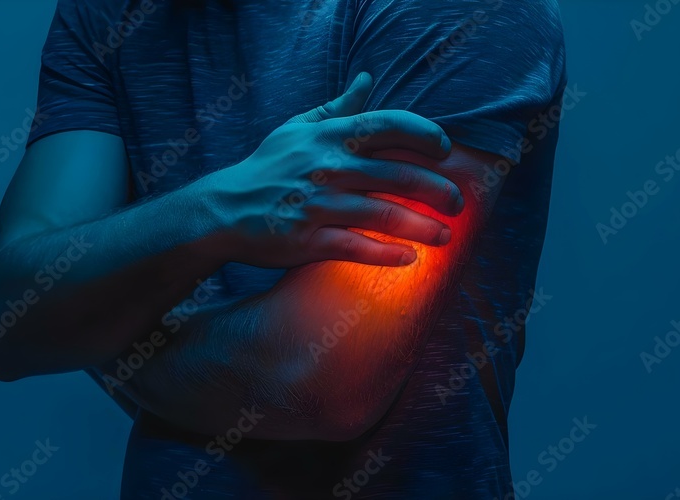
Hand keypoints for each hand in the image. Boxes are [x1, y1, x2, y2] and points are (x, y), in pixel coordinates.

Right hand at [200, 73, 464, 268]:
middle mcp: (328, 167)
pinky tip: (408, 259)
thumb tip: (367, 79)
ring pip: (384, 215)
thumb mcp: (297, 129)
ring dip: (422, 227)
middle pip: (398, 175)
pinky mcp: (307, 240)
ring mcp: (318, 205)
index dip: (425, 136)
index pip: (390, 126)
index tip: (444, 151)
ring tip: (446, 236)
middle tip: (457, 202)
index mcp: (329, 137)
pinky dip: (386, 254)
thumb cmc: (266, 168)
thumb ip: (337, 108)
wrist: (222, 210)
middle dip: (436, 189)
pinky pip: (356, 247)